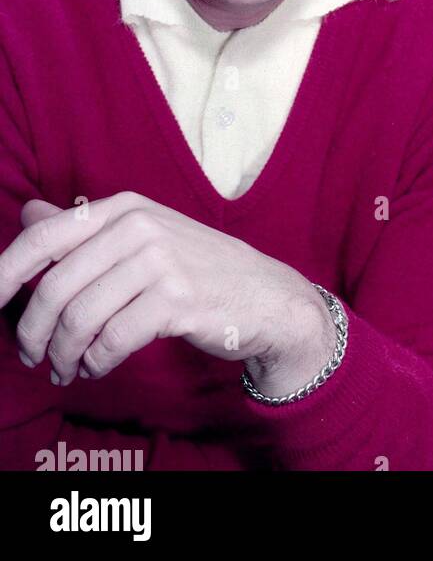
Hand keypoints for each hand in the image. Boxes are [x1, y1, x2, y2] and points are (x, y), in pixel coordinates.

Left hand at [0, 194, 336, 395]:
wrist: (264, 294)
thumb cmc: (196, 268)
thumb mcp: (141, 236)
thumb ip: (83, 228)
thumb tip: (30, 214)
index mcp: (124, 208)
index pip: (43, 238)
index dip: (5, 275)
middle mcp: (139, 226)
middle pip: (54, 288)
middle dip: (33, 332)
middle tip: (33, 356)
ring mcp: (160, 261)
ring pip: (79, 318)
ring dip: (64, 355)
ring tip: (67, 368)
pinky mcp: (177, 299)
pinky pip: (111, 340)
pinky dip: (96, 362)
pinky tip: (99, 365)